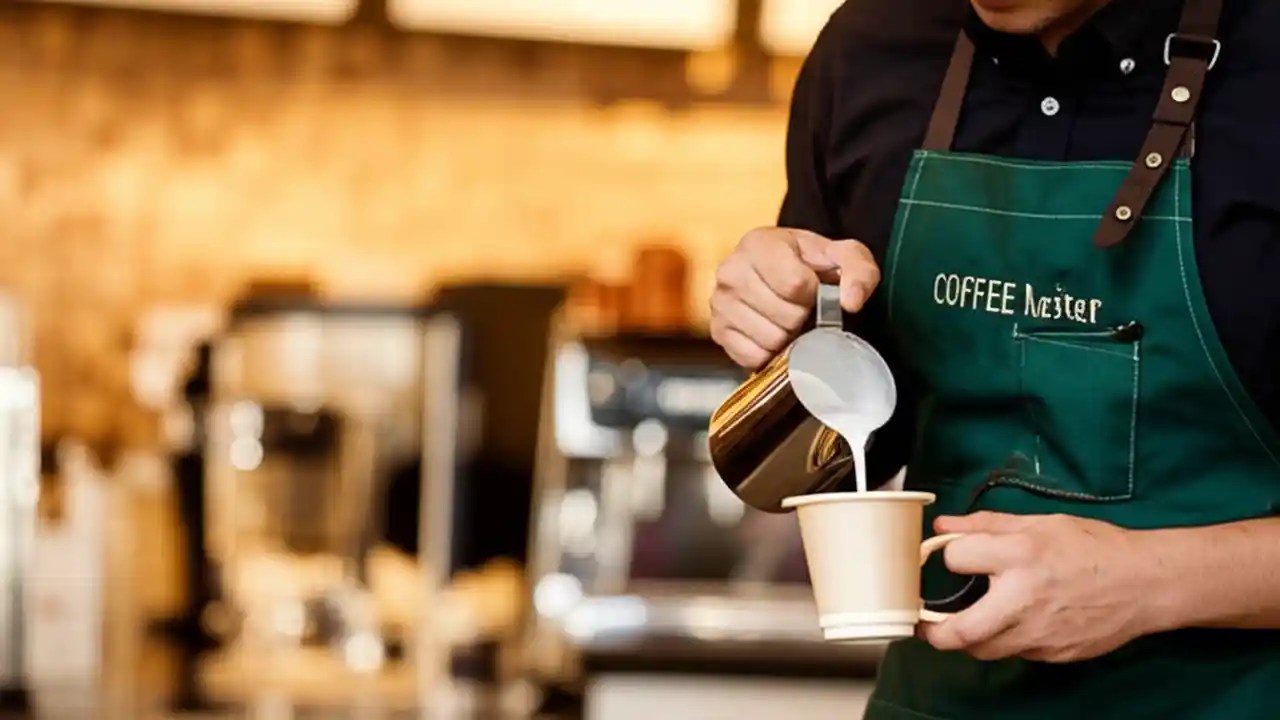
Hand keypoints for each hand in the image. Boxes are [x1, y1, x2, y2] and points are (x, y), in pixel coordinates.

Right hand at [710, 227, 879, 369]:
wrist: (779, 272)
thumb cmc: (810, 264)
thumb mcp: (844, 257)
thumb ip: (860, 272)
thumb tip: (851, 303)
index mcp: (758, 243)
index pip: (795, 285)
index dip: (815, 294)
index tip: (814, 289)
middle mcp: (730, 270)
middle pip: (785, 316)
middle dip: (801, 316)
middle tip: (800, 307)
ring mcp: (719, 303)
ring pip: (770, 339)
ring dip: (787, 336)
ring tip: (785, 319)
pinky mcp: (717, 331)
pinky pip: (753, 356)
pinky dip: (769, 352)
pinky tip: (771, 332)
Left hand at [919, 512, 1157, 663]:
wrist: (1146, 583)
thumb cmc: (1094, 546)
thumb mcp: (1040, 523)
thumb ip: (986, 525)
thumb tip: (943, 526)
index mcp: (1019, 556)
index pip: (955, 559)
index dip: (947, 555)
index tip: (950, 557)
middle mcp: (1024, 599)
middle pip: (960, 632)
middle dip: (934, 632)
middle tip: (925, 624)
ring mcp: (1040, 633)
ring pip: (984, 650)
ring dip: (969, 639)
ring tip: (966, 623)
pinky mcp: (1053, 654)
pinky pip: (1015, 653)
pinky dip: (1005, 640)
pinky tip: (1013, 623)